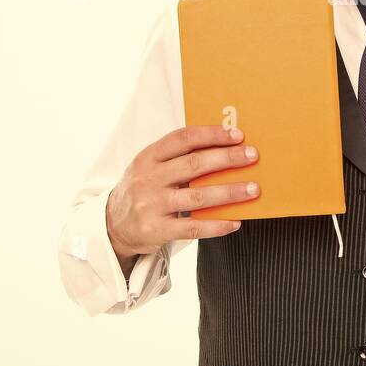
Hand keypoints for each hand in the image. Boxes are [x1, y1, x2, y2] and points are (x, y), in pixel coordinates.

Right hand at [106, 125, 260, 265]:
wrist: (112, 225)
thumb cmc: (143, 190)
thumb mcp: (150, 167)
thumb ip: (178, 157)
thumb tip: (224, 147)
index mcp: (148, 157)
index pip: (183, 139)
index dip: (212, 135)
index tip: (237, 135)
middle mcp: (149, 179)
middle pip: (194, 165)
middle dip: (228, 159)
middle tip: (252, 156)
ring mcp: (152, 206)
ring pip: (198, 197)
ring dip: (230, 192)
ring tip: (253, 189)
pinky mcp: (156, 230)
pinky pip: (193, 227)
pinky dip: (217, 225)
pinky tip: (236, 221)